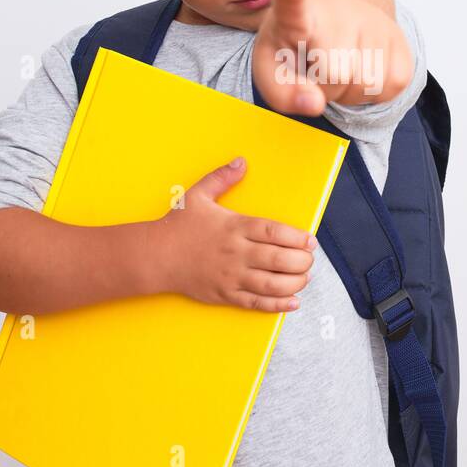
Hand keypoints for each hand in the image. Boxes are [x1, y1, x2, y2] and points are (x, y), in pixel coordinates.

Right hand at [150, 157, 315, 312]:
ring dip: (295, 282)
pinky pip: (256, 303)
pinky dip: (278, 305)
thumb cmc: (177, 226)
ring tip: (304, 277)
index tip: (310, 240)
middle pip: (279, 259)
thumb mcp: (197, 195)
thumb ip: (222, 178)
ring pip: (272, 284)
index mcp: (235, 227)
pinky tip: (293, 302)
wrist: (155, 256)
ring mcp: (232, 276)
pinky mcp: (226, 295)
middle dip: (302, 261)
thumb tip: (241, 162)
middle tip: (309, 259)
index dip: (297, 237)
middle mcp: (237, 253)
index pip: (274, 232)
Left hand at [252, 0, 412, 115]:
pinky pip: (392, 85)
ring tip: (338, 70)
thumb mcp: (274, 72)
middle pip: (336, 74)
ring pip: (367, 84)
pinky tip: (360, 72)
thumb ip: (283, 94)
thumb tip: (315, 104)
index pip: (292, 5)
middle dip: (325, 87)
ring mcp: (372, 20)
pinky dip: (374, 93)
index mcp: (294, 15)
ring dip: (350, 92)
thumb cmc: (296, 50)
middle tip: (316, 71)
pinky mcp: (399, 38)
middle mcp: (338, 9)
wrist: (337, 18)